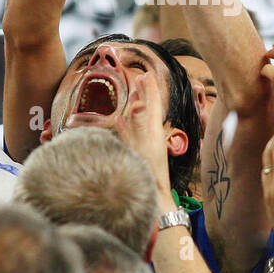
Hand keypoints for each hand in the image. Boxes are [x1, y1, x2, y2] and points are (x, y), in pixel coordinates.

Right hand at [114, 71, 173, 202]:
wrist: (153, 198)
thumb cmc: (148, 173)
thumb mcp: (143, 145)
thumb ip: (140, 123)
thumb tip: (138, 103)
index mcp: (154, 131)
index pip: (152, 104)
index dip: (149, 89)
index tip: (146, 74)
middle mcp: (151, 135)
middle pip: (147, 110)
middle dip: (143, 94)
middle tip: (139, 78)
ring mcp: (144, 144)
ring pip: (139, 121)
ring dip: (135, 107)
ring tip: (132, 95)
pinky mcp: (137, 154)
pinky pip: (130, 134)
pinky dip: (125, 125)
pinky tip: (119, 121)